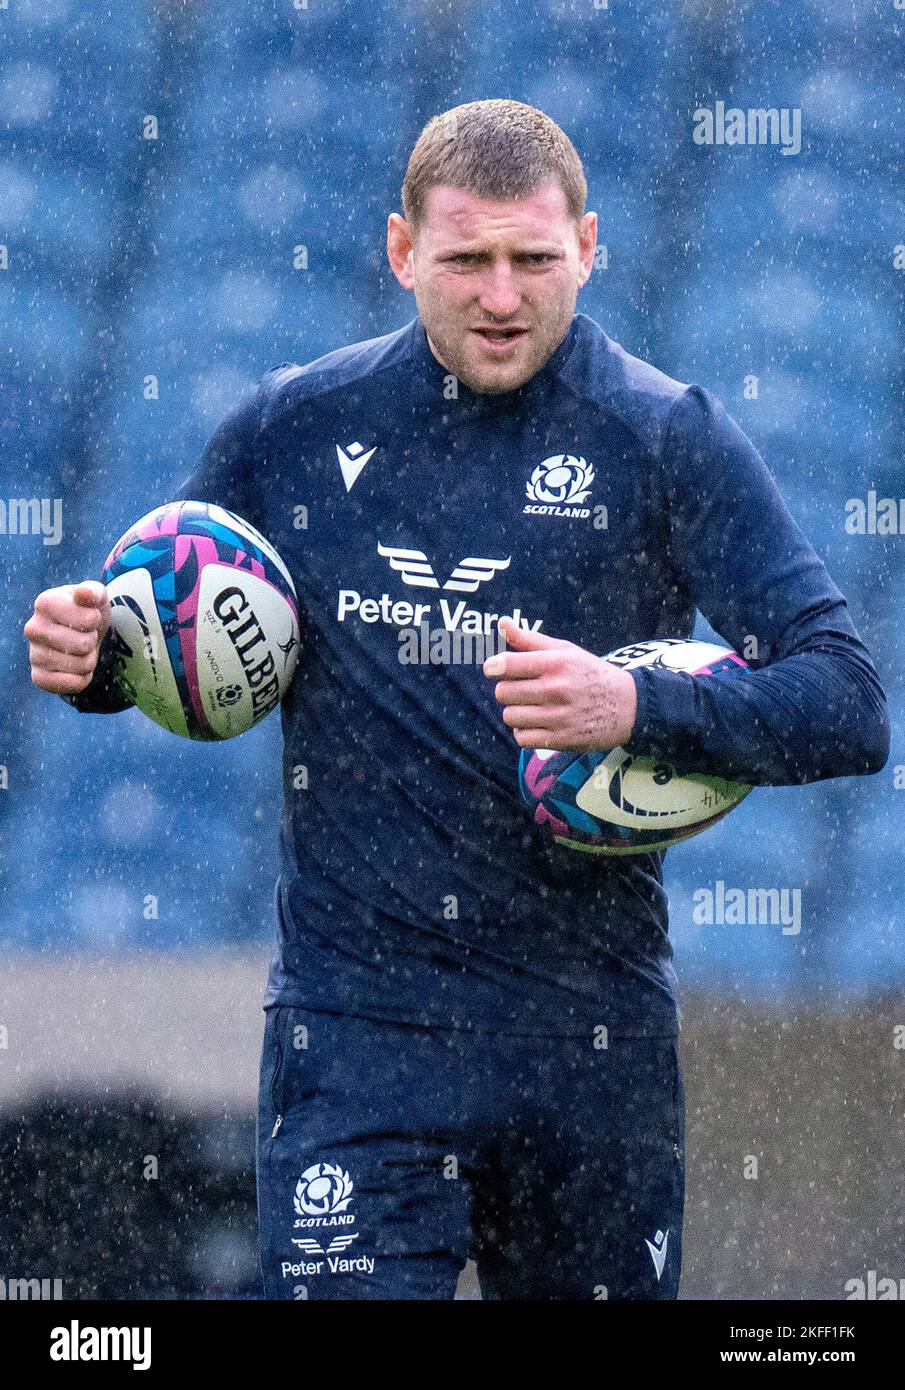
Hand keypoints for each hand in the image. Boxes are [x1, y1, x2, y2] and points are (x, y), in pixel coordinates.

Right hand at [24, 580, 111, 695]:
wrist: (79, 635)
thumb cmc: (87, 611)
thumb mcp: (96, 596)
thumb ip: (93, 591)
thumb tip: (83, 593)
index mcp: (44, 603)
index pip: (88, 620)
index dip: (95, 620)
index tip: (86, 616)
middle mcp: (33, 628)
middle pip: (84, 644)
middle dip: (92, 641)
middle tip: (83, 635)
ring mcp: (33, 654)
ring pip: (82, 665)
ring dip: (89, 659)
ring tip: (78, 649)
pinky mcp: (39, 677)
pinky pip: (75, 684)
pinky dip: (83, 678)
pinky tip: (74, 666)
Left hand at [482, 616, 637, 751]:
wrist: (628, 706)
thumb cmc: (591, 674)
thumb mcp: (566, 651)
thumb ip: (530, 640)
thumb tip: (502, 623)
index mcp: (556, 663)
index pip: (507, 664)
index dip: (494, 667)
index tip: (494, 669)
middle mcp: (556, 689)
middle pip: (503, 692)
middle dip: (509, 690)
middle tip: (523, 689)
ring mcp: (558, 716)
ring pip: (510, 716)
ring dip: (516, 712)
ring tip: (532, 707)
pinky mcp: (560, 740)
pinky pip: (522, 738)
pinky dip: (525, 732)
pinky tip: (538, 723)